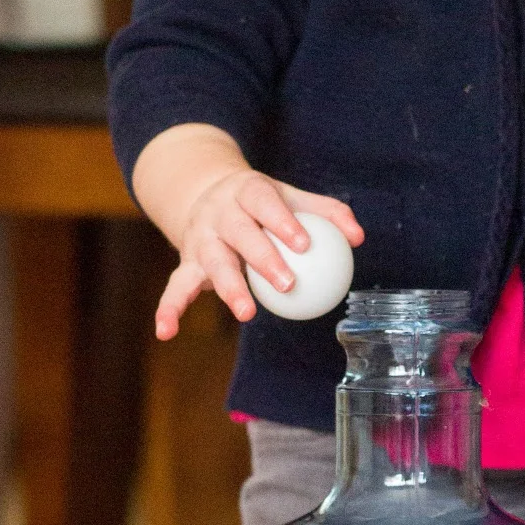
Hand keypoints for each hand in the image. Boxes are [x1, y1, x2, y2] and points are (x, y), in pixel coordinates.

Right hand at [132, 125, 363, 340]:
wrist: (207, 193)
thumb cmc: (261, 203)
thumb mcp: (290, 197)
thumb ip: (326, 213)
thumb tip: (358, 238)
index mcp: (245, 191)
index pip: (263, 202)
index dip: (282, 221)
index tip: (304, 243)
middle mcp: (218, 213)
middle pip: (238, 233)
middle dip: (262, 257)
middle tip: (288, 284)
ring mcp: (200, 239)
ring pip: (212, 263)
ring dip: (228, 288)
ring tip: (247, 313)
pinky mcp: (187, 263)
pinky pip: (176, 287)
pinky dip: (168, 309)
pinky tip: (166, 333)